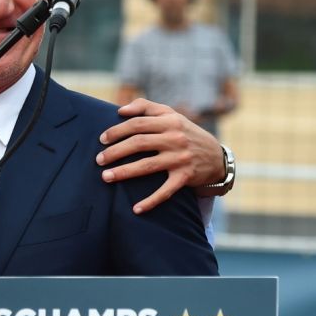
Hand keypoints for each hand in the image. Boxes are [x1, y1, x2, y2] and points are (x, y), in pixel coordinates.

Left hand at [97, 98, 224, 213]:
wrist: (217, 157)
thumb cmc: (185, 133)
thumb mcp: (171, 115)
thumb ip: (146, 107)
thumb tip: (120, 110)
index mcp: (170, 122)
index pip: (137, 124)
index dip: (117, 131)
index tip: (102, 139)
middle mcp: (175, 139)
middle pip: (138, 143)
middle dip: (114, 152)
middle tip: (98, 159)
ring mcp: (180, 158)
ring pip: (146, 166)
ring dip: (123, 172)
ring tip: (105, 177)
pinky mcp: (185, 177)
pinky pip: (165, 191)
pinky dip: (151, 201)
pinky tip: (136, 209)